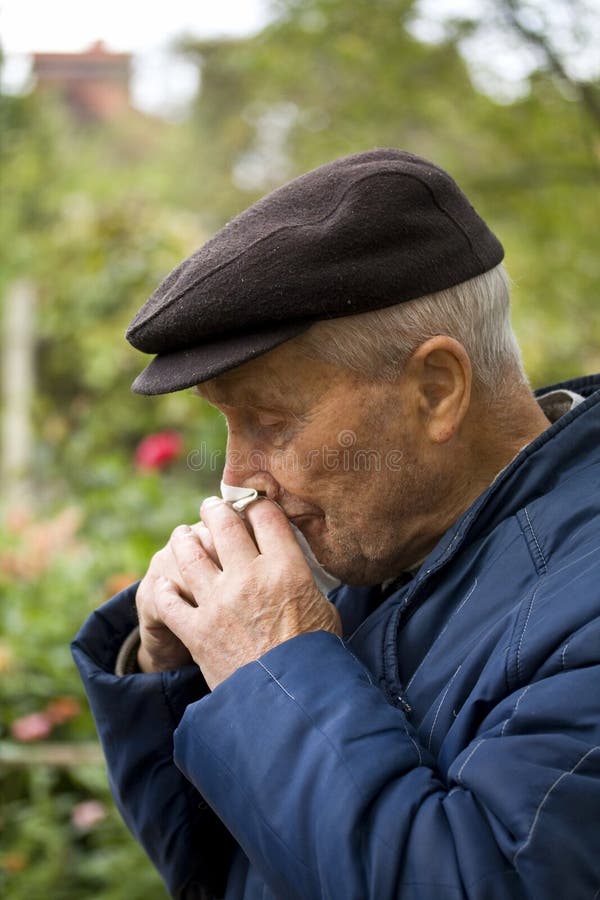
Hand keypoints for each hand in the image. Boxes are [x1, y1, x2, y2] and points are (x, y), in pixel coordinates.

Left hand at [149, 497, 341, 688]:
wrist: (290, 702)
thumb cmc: (316, 658)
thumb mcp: (325, 612)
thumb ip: (307, 586)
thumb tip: (302, 575)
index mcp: (285, 568)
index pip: (265, 517)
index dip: (257, 505)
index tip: (251, 505)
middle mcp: (248, 577)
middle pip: (224, 525)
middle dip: (215, 510)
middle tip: (211, 506)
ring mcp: (218, 602)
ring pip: (190, 555)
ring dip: (184, 540)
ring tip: (182, 534)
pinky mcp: (196, 630)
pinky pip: (170, 601)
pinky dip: (164, 590)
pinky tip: (164, 583)